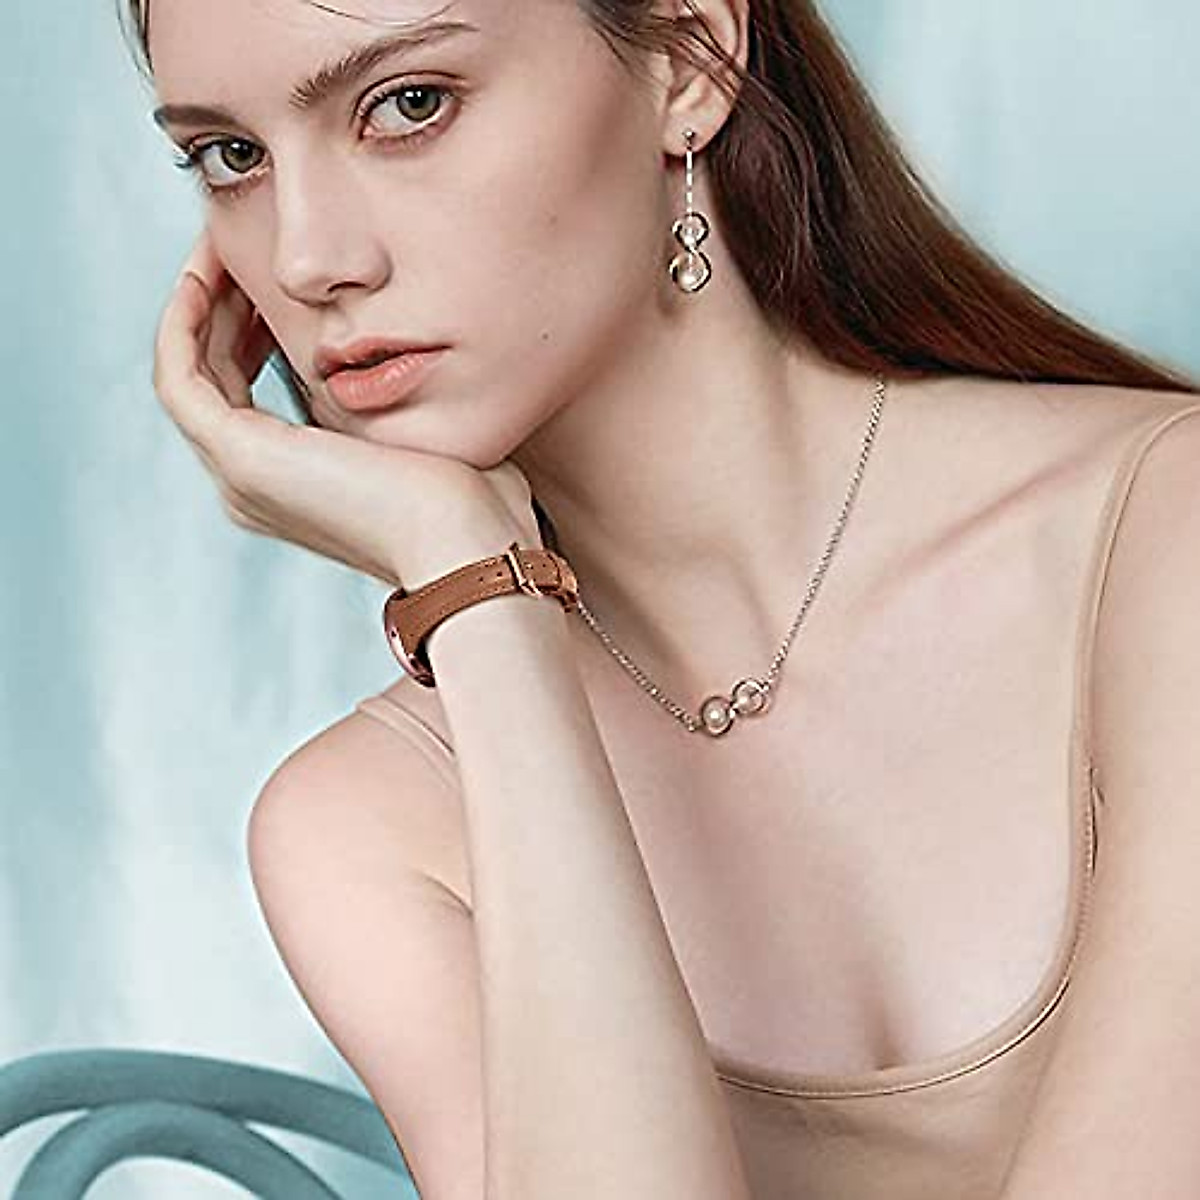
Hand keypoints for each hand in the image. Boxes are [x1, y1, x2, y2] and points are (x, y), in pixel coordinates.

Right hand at [152, 228, 542, 588]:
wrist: (469, 545)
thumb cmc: (475, 503)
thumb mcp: (432, 438)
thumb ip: (404, 404)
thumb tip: (412, 356)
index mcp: (299, 485)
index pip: (249, 396)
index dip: (250, 328)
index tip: (271, 278)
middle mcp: (258, 486)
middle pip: (215, 381)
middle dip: (221, 307)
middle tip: (234, 242)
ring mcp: (244, 477)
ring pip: (192, 375)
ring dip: (198, 305)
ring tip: (218, 243)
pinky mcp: (242, 458)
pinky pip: (182, 379)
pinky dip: (185, 323)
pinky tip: (209, 270)